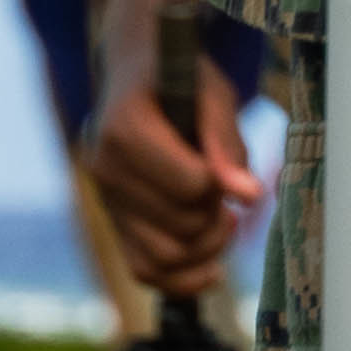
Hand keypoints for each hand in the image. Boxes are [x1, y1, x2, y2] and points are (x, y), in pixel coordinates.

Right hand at [90, 45, 263, 296]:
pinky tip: (212, 267)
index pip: (189, 184)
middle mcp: (103, 168)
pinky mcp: (112, 221)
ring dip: (207, 248)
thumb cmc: (179, 76)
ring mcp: (105, 199)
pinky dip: (182, 279)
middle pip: (179, 226)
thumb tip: (247, 196)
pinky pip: (144, 271)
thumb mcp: (210, 89)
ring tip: (224, 218)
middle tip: (227, 187)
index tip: (225, 161)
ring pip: (162, 259)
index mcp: (124, 127)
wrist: (134, 72)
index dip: (220, 181)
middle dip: (216, 214)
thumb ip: (226, 141)